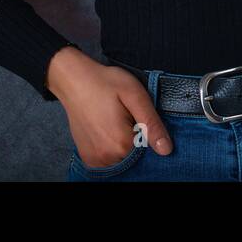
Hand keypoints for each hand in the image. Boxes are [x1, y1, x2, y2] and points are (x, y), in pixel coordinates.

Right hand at [45, 46, 172, 166]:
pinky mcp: (88, 158)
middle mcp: (107, 158)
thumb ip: (152, 124)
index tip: (138, 116)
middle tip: (126, 116)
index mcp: (121, 144)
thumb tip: (167, 150)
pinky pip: (109, 161)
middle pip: (135, 157)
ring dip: (124, 145)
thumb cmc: (105, 83)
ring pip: (122, 160)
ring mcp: (95, 160)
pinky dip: (113, 149)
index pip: (150, 151)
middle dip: (136, 139)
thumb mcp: (135, 96)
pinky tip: (108, 130)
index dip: (148, 133)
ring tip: (116, 121)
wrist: (74, 80)